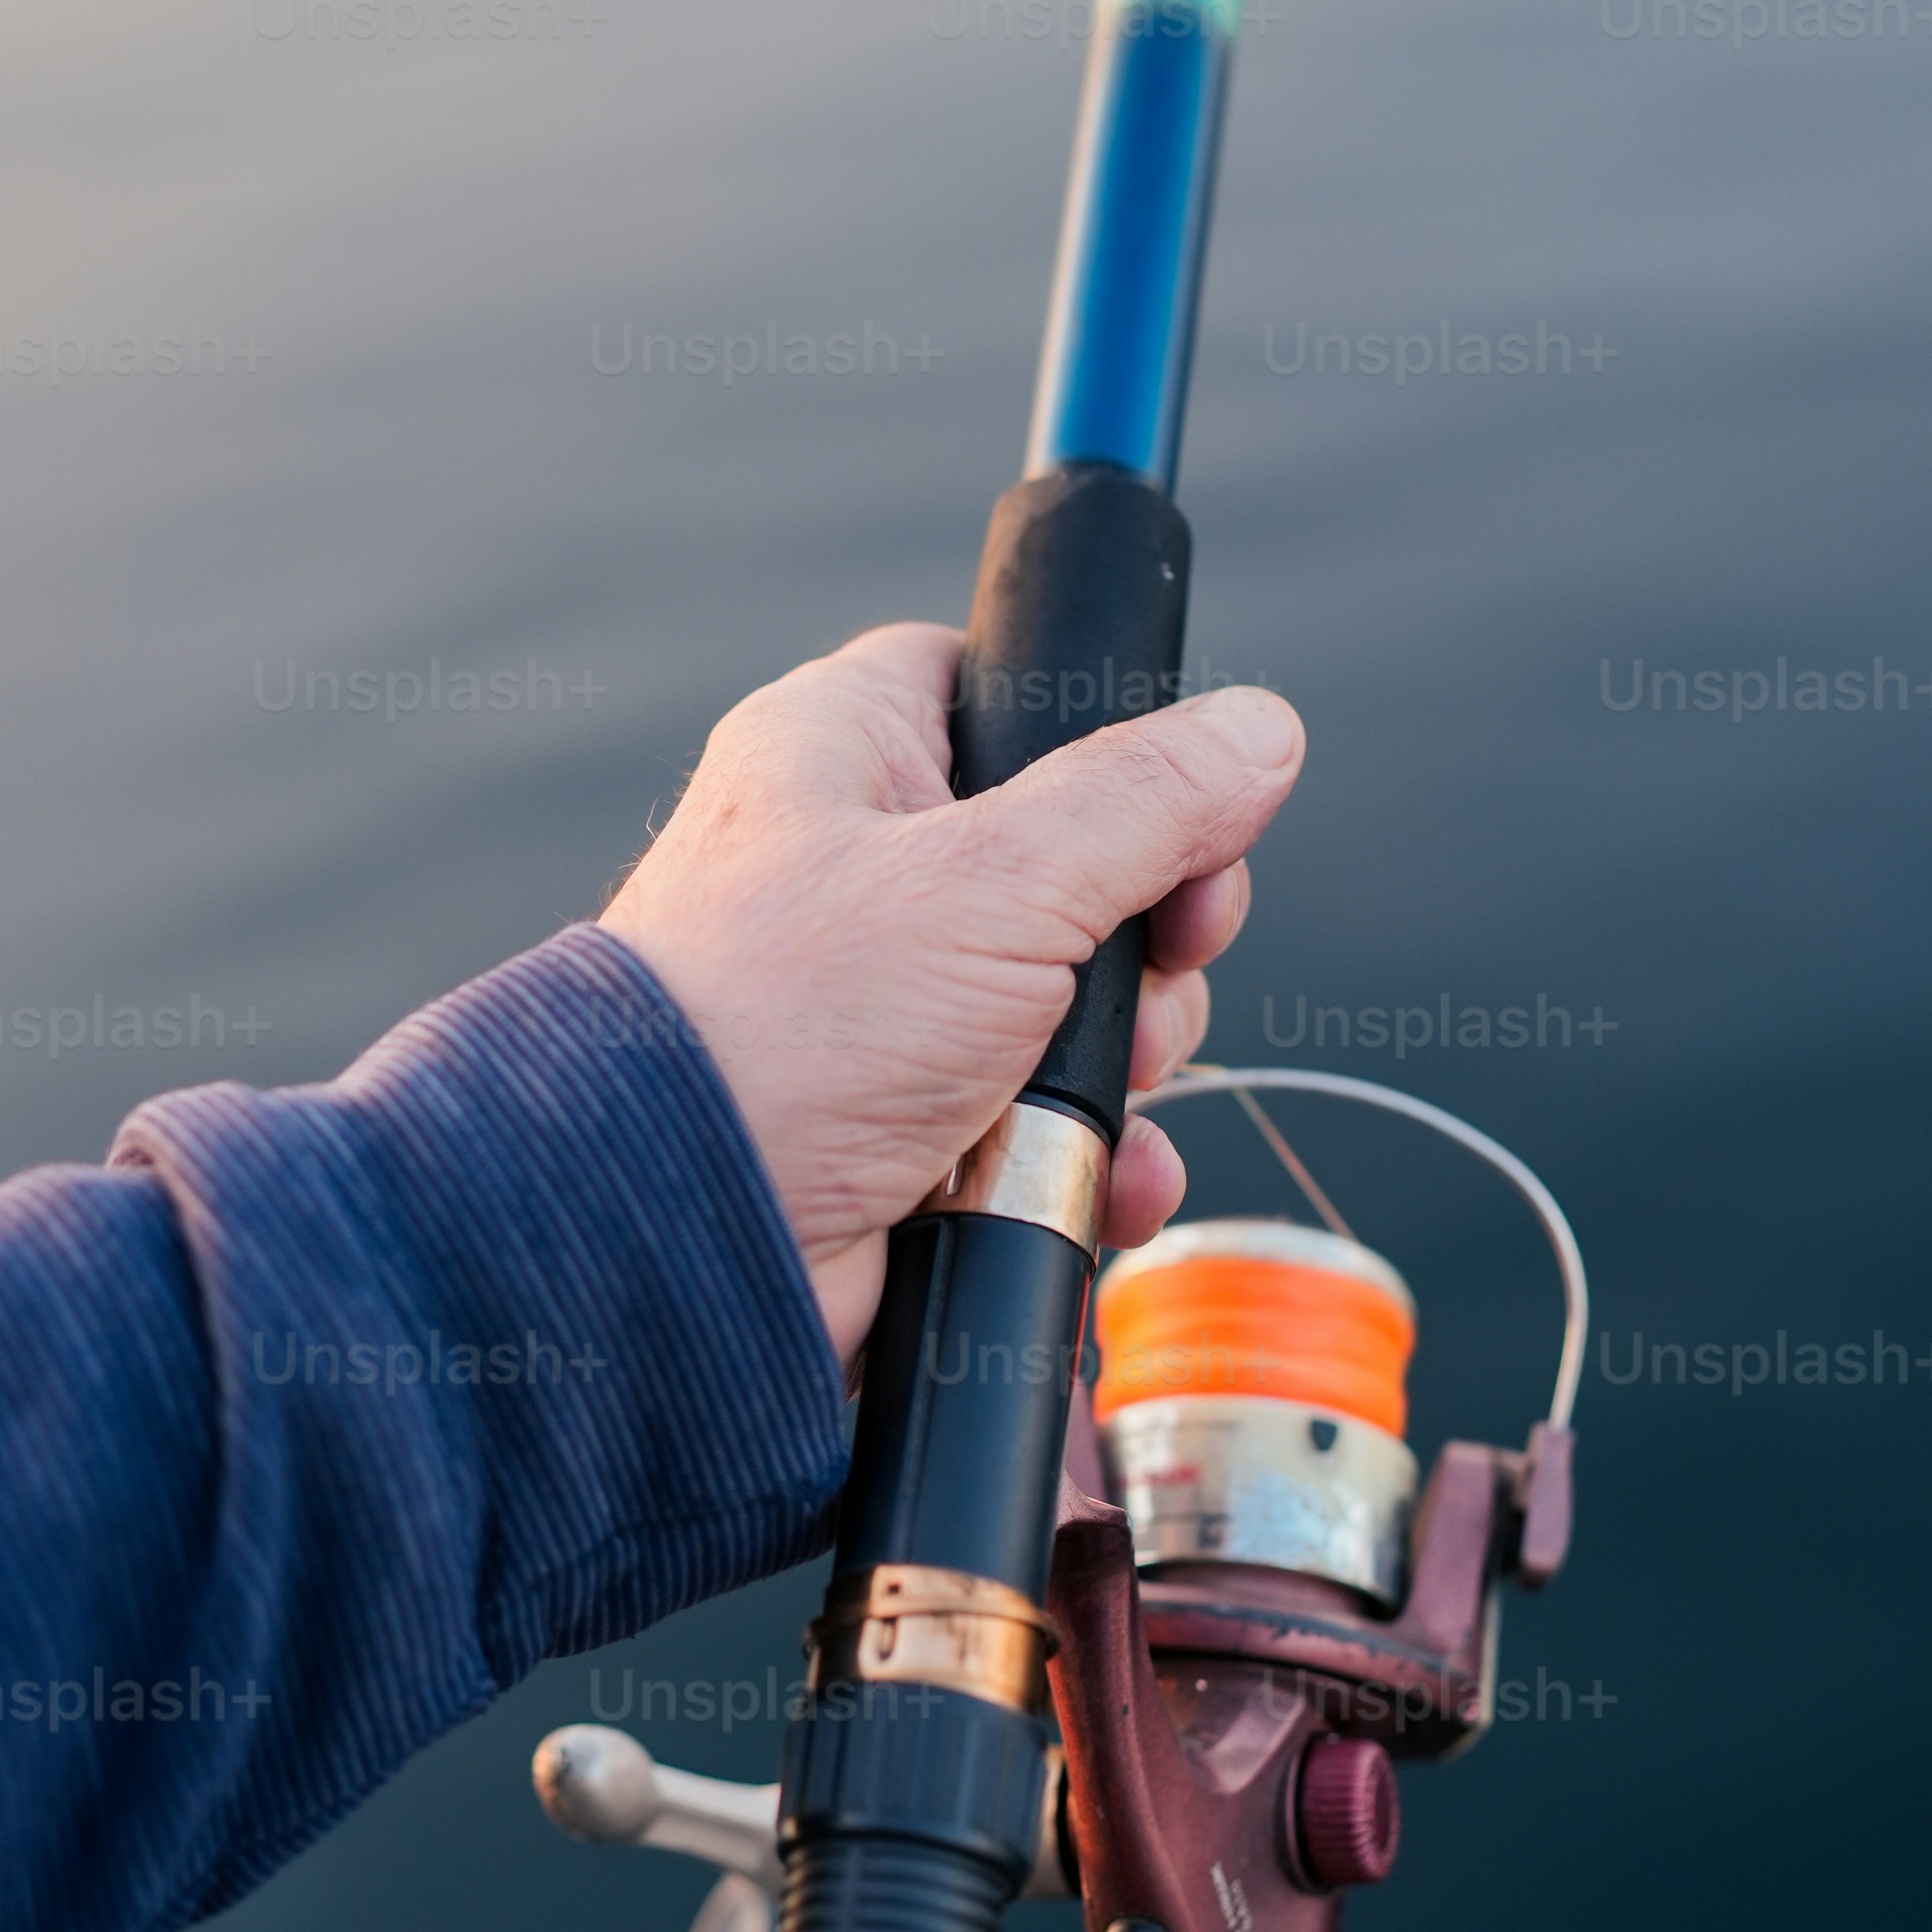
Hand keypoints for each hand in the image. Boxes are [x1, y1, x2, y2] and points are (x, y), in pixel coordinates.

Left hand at [602, 622, 1304, 1368]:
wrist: (673, 1245)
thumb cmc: (786, 1028)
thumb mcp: (1000, 880)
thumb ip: (1145, 801)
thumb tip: (1257, 732)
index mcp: (845, 753)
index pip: (995, 685)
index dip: (1102, 743)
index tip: (1175, 817)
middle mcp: (857, 868)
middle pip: (1074, 860)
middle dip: (1146, 941)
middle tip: (1145, 982)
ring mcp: (879, 1007)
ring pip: (1071, 1002)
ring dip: (1122, 1062)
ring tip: (1095, 1099)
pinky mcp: (901, 1126)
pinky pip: (1039, 1121)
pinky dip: (1090, 1156)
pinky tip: (1110, 1181)